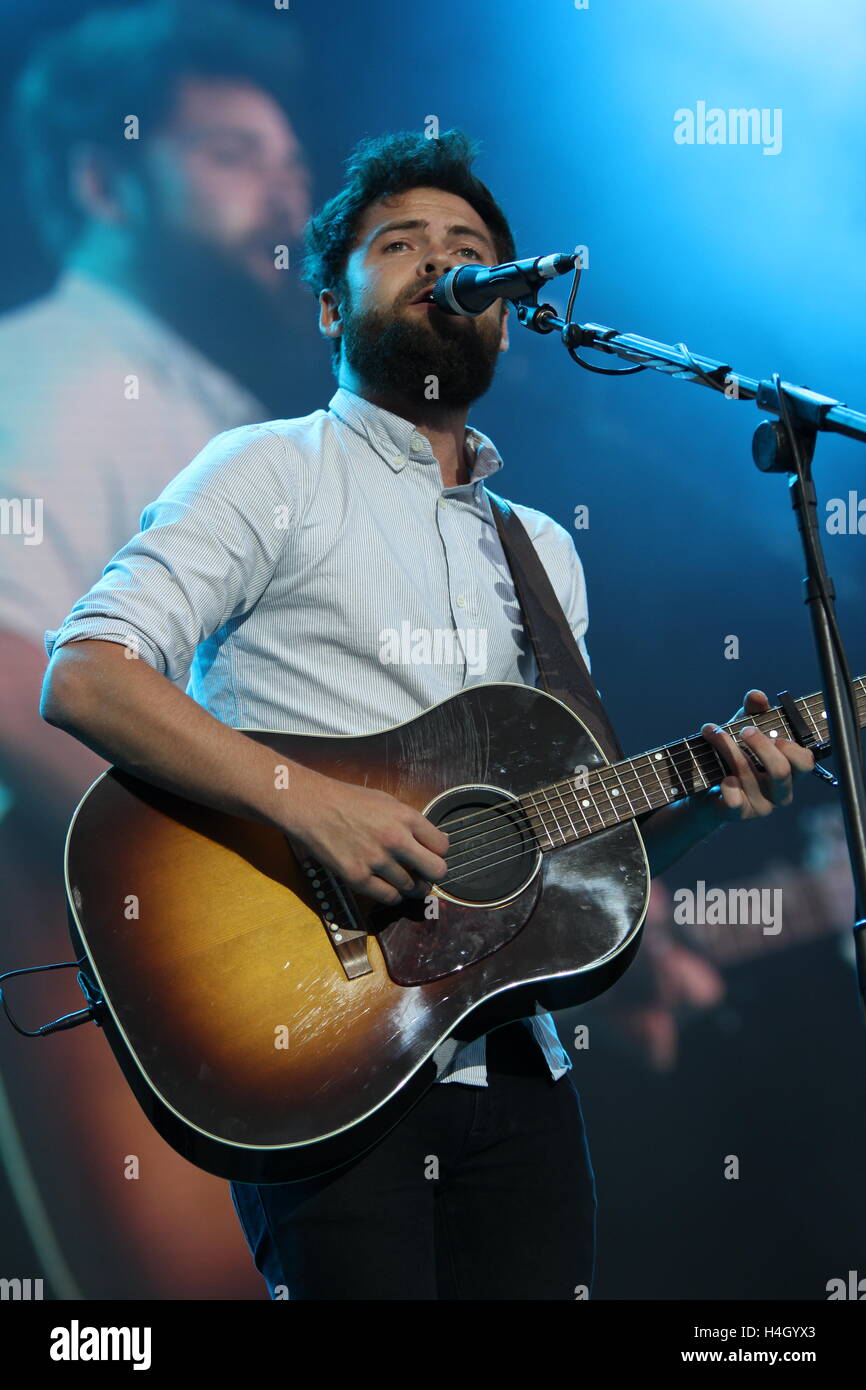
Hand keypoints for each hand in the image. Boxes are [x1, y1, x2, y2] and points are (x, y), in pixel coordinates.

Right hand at [282, 773, 448, 905]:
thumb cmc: (347, 801)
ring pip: (412, 887)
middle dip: (434, 874)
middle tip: (426, 875)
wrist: (311, 807)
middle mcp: (395, 839)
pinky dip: (393, 895)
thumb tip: (435, 839)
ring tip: (408, 882)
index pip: (442, 846)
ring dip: (412, 887)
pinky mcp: (357, 877)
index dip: (439, 852)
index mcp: (405, 817)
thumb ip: (411, 821)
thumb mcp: (387, 801)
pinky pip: (388, 896)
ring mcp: (376, 860)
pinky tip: (390, 888)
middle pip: (436, 870)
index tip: (432, 854)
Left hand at [700, 688, 814, 821]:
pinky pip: (736, 802)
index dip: (792, 748)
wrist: (704, 788)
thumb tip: (757, 696)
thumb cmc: (733, 755)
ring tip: (713, 732)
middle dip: (760, 745)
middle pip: (781, 771)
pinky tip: (721, 777)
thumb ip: (753, 711)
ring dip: (728, 749)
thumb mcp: (743, 729)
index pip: (805, 763)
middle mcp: (780, 791)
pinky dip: (728, 787)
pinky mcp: (738, 813)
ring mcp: (761, 805)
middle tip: (744, 730)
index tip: (773, 734)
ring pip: (749, 775)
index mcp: (790, 771)